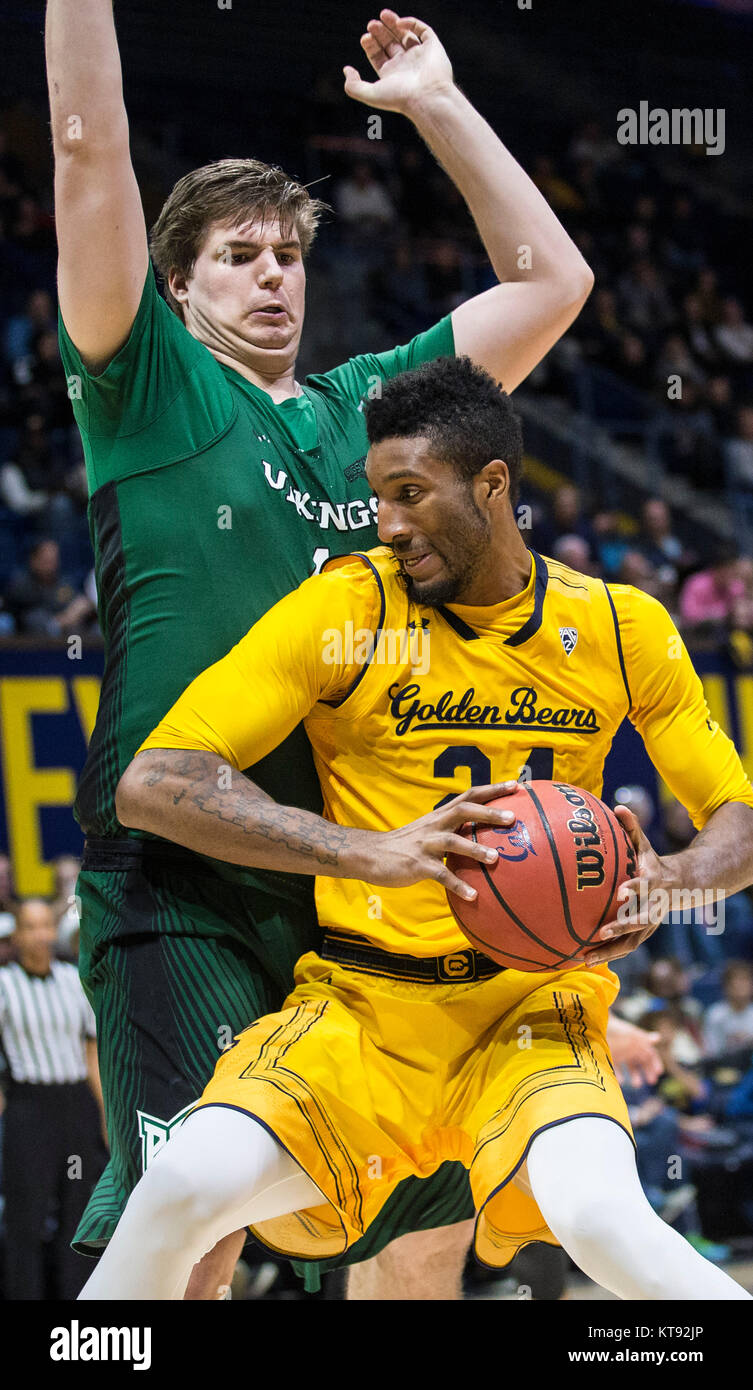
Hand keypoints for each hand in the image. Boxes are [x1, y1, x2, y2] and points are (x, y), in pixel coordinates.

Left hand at [343, 10, 452, 114]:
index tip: (365, 37)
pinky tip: (399, 23)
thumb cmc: (400, 98)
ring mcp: (420, 56)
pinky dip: (411, 23)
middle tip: (372, 24)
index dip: (370, 45)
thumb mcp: (370, 94)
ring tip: (382, 15)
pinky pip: (423, 30)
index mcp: (392, 76)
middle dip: (380, 32)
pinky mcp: (433, 47)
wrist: (427, 97)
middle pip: (390, 43)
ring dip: (393, 24)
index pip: (378, 55)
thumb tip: (346, 70)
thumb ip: (353, 85)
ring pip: (405, 34)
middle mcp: (406, 65)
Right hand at [368, 781, 518, 898]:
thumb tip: (483, 837)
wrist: (370, 854)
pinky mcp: (416, 865)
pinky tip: (473, 896)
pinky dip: (458, 885)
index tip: (516, 785)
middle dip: (489, 813)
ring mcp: (425, 844)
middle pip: (464, 811)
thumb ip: (453, 831)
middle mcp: (434, 825)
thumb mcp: (429, 832)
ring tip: (496, 859)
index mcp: (440, 816)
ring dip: (475, 849)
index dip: (492, 789)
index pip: (469, 796)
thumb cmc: (406, 846)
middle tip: (513, 818)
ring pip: (453, 842)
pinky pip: (440, 875)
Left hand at [584, 806, 673, 966]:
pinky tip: (584, 959)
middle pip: (640, 921)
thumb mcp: (645, 844)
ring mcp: (650, 923)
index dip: (634, 890)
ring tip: (586, 958)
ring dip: (611, 951)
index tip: (620, 893)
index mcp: (653, 883)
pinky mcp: (643, 934)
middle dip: (622, 927)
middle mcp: (654, 906)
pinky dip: (607, 955)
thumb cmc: (651, 862)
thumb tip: (618, 806)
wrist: (679, 885)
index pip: (644, 887)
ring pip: (632, 942)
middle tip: (601, 932)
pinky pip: (625, 948)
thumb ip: (632, 827)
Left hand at [607, 1013, 663, 1087]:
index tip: (659, 1072)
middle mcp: (630, 1048)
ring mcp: (621, 1053)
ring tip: (637, 1085)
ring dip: (635, 1076)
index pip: (650, 1053)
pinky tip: (622, 1082)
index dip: (655, 1062)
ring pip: (631, 1066)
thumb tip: (658, 1037)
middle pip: (642, 1062)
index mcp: (638, 1042)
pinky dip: (620, 1075)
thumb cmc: (616, 1029)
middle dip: (648, 1071)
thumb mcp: (631, 1034)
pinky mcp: (610, 1057)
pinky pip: (617, 1068)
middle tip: (652, 1081)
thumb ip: (644, 1038)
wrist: (597, 1026)